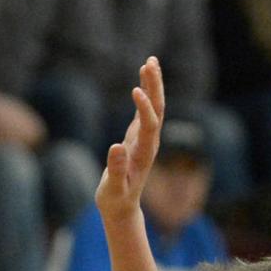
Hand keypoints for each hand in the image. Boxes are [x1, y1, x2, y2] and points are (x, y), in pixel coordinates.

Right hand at [95, 56, 163, 222]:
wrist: (122, 208)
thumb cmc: (116, 200)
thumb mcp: (113, 190)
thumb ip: (116, 170)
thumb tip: (116, 147)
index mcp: (143, 155)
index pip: (149, 126)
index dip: (144, 109)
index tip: (135, 91)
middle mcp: (149, 144)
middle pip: (157, 111)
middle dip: (154, 87)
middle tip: (150, 63)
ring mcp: (145, 139)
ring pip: (154, 108)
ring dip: (152, 85)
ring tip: (150, 61)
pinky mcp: (138, 137)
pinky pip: (145, 111)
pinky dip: (145, 93)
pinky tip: (142, 77)